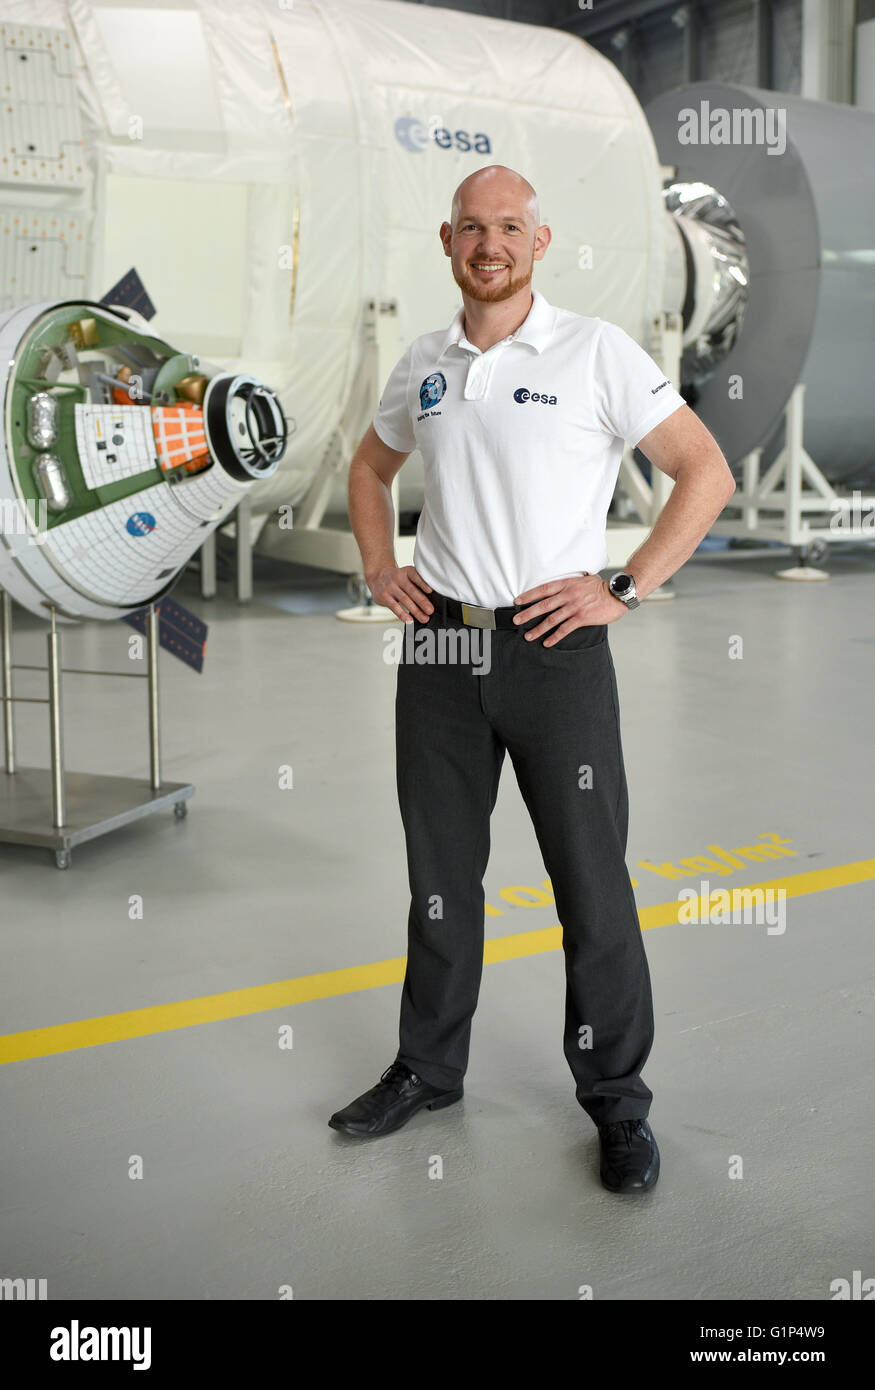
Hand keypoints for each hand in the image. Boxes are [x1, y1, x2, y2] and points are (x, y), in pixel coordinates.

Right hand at [366, 564, 433, 622]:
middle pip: (412, 590)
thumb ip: (416, 583)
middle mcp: (398, 578)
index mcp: (407, 571)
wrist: (377, 577)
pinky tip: (409, 620)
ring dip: (416, 611)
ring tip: (424, 618)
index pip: (415, 576)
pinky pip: (395, 607)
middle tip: (430, 610)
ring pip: (405, 600)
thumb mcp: (406, 575)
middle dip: (422, 602)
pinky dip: (403, 615)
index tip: (430, 591)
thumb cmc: (396, 579)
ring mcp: (390, 587)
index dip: (423, 583)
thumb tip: (431, 599)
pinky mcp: (384, 597)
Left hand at [512, 575, 627, 644]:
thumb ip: (570, 583)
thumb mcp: (583, 579)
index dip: (528, 596)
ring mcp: (574, 607)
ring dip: (538, 629)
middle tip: (516, 621)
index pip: (543, 589)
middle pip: (543, 605)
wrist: (617, 594)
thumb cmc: (601, 587)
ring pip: (551, 619)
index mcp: (567, 584)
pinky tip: (547, 642)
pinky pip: (564, 629)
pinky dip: (554, 637)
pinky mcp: (582, 618)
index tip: (517, 601)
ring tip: (529, 636)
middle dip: (527, 614)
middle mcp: (568, 595)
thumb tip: (561, 586)